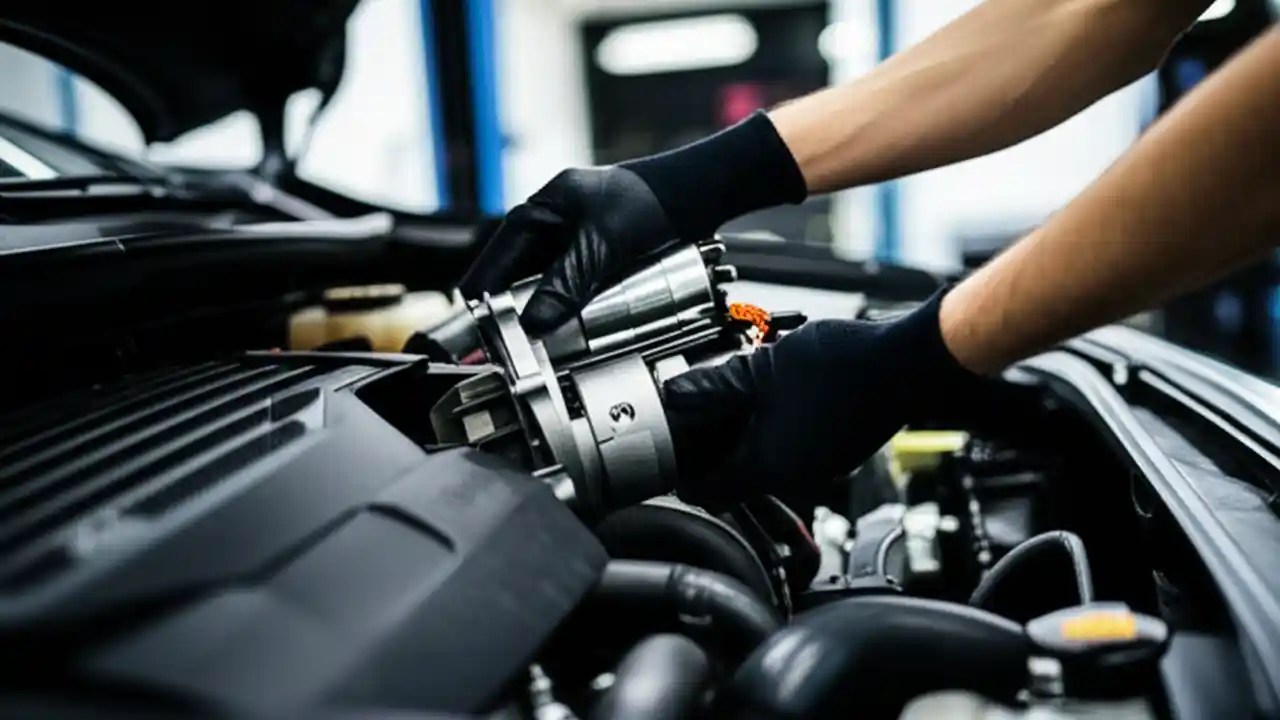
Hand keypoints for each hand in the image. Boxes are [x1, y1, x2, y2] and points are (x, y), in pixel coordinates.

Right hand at [459, 112, 807, 334]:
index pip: (491, 267)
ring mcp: (571, 245)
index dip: (482, 305)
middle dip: (514, 317)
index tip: (479, 339)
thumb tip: (534, 323)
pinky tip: (575, 334)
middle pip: (516, 284)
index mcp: (536, 214)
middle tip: (515, 352)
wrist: (695, 191)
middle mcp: (548, 229)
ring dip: (545, 317)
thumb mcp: (601, 244)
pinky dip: (571, 312)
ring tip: (541, 349)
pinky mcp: (595, 260)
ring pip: (545, 292)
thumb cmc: (647, 200)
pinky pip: (572, 292)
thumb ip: (567, 283)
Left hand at [663, 292, 980, 509]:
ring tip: (734, 400)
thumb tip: (677, 393)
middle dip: (713, 451)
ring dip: (745, 438)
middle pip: (735, 479)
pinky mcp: (835, 454)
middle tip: (697, 419)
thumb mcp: (764, 368)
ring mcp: (818, 468)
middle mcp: (794, 478)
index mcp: (768, 466)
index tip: (669, 459)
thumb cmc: (844, 366)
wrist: (906, 363)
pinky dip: (774, 434)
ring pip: (764, 465)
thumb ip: (715, 385)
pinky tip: (771, 399)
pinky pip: (792, 454)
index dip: (682, 476)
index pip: (709, 492)